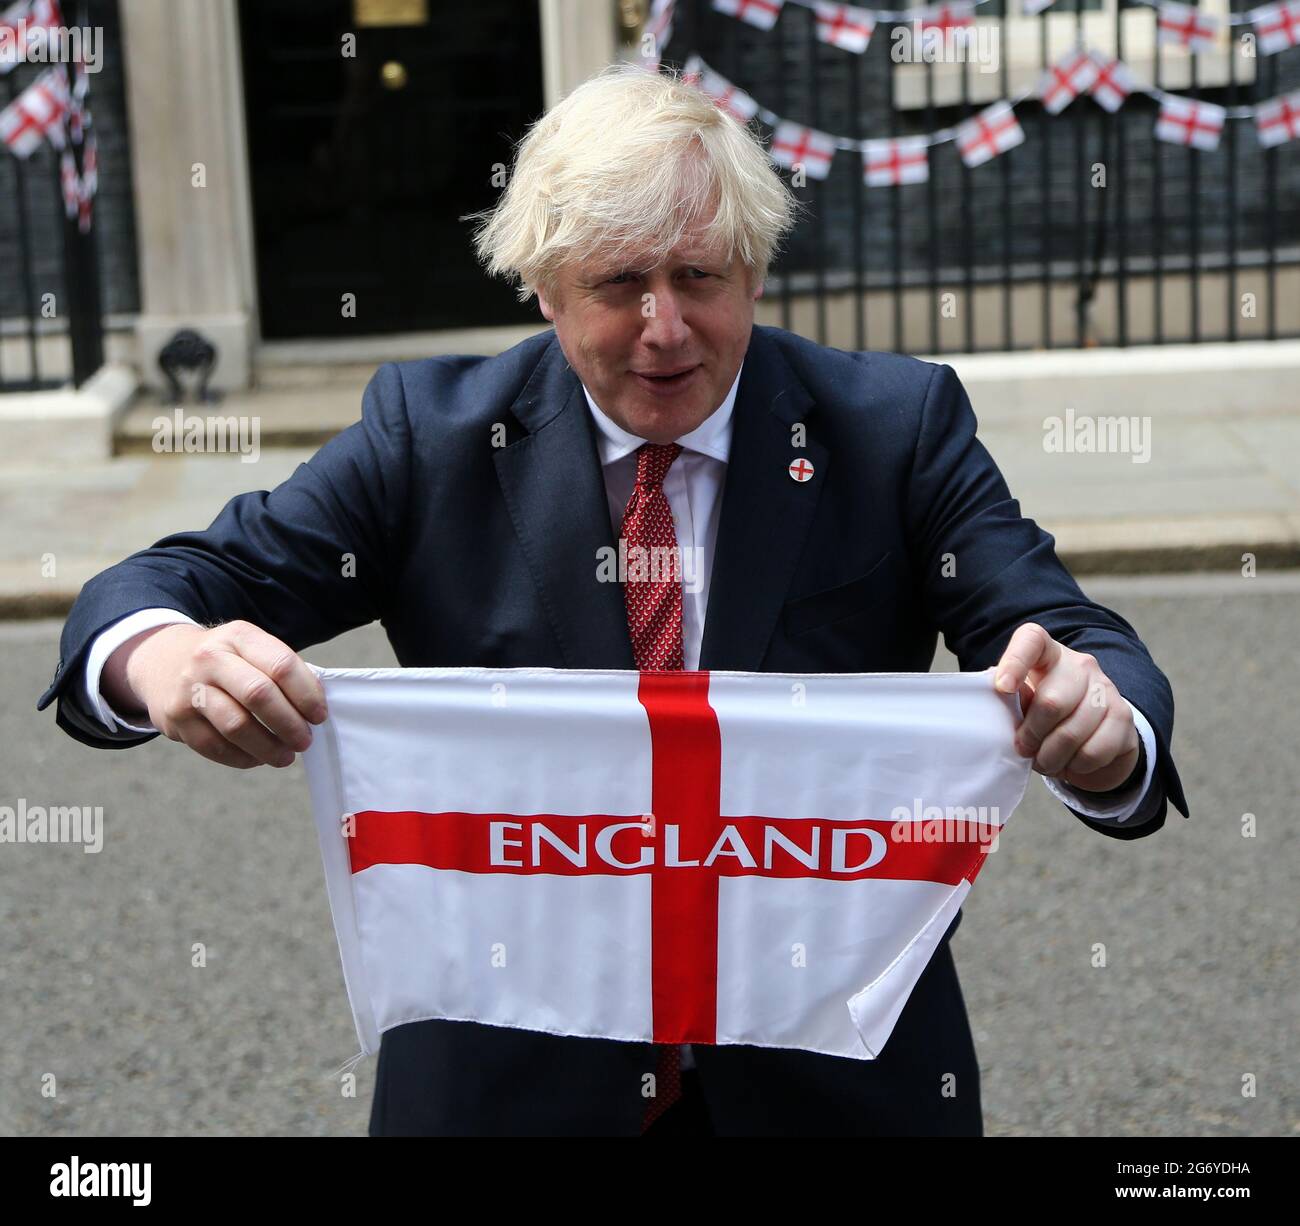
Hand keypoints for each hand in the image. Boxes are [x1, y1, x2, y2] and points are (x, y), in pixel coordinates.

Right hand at [106, 620, 326, 769]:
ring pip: (236, 725)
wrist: (162, 663)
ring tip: (286, 756)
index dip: (307, 695)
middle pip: (259, 695)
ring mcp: (189, 689)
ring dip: (268, 747)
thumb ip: (281, 671)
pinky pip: (215, 746)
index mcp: (239, 637)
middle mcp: (210, 659)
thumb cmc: (226, 661)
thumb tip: (315, 707)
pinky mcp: (175, 719)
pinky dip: (242, 758)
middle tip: (305, 740)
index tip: (319, 716)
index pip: (282, 666)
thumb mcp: (250, 648)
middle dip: (289, 724)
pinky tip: (258, 758)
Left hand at [993, 622, 1139, 791]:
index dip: (1015, 661)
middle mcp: (1080, 665)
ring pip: (1072, 732)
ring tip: (1045, 761)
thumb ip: (1013, 700)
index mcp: (1048, 654)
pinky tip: (1071, 762)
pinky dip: (1076, 766)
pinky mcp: (1123, 717)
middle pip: (1051, 702)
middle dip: (1032, 735)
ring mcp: (1106, 688)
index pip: (1032, 640)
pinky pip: (1093, 751)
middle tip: (1024, 749)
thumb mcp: (1023, 706)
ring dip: (1052, 757)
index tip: (1002, 688)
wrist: (1092, 739)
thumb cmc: (1045, 719)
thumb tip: (1004, 696)